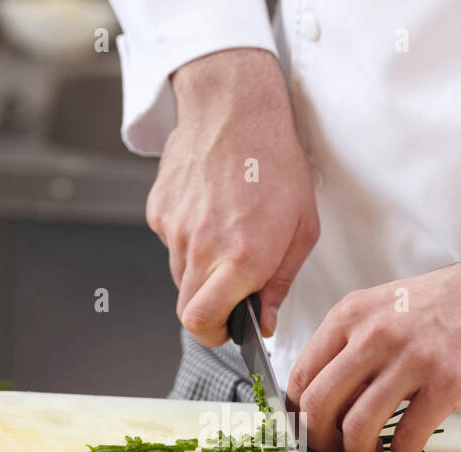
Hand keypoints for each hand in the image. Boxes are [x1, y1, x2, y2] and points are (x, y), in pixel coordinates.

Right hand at [149, 49, 318, 344]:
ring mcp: (174, 230)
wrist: (234, 108)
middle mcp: (201, 248)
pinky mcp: (158, 211)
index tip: (227, 330)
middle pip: (186, 309)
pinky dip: (189, 240)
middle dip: (209, 311)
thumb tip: (264, 319)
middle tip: (231, 293)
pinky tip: (211, 213)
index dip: (213, 335)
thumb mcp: (302, 229)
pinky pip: (171, 244)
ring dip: (202, 273)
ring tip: (227, 238)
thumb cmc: (275, 162)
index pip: (202, 322)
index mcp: (240, 258)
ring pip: (180, 276)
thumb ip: (279, 283)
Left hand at [286, 230, 460, 451]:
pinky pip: (408, 435)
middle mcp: (374, 334)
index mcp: (351, 315)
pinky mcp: (447, 381)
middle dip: (320, 441)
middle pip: (319, 406)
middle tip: (334, 451)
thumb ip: (350, 344)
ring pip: (358, 427)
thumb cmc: (446, 303)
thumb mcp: (384, 306)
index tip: (309, 431)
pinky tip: (407, 448)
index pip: (301, 377)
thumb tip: (320, 397)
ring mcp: (411, 358)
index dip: (298, 415)